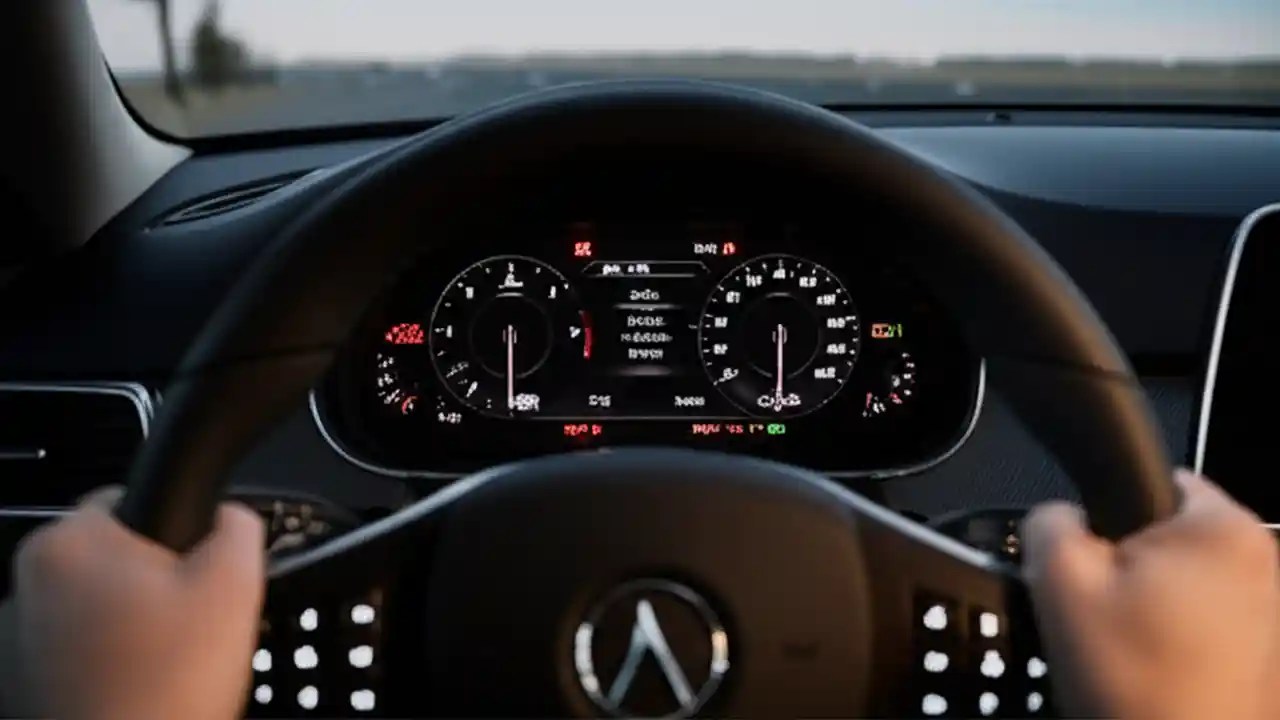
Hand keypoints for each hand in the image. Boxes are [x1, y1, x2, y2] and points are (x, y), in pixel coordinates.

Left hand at [8, 488, 264, 719]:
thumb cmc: (165, 685)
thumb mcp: (234, 585)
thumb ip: (238, 527)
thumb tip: (232, 516)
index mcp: (67, 541)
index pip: (130, 497)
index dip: (177, 533)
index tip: (195, 574)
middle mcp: (29, 580)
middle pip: (114, 555)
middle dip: (154, 581)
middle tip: (189, 623)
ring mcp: (18, 633)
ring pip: (99, 602)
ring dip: (132, 621)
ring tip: (165, 662)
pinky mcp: (23, 677)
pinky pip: (81, 645)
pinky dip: (109, 657)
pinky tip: (141, 684)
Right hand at [1023, 471, 1279, 719]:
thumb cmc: (1134, 680)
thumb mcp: (1059, 584)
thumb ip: (1050, 523)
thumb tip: (1060, 516)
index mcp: (1222, 526)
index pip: (1149, 477)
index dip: (1106, 514)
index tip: (1092, 561)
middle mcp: (1265, 558)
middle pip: (1170, 533)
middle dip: (1132, 563)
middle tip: (1104, 611)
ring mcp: (1274, 608)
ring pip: (1188, 580)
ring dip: (1158, 602)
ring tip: (1132, 647)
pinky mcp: (1269, 650)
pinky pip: (1210, 620)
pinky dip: (1183, 636)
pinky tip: (1159, 668)